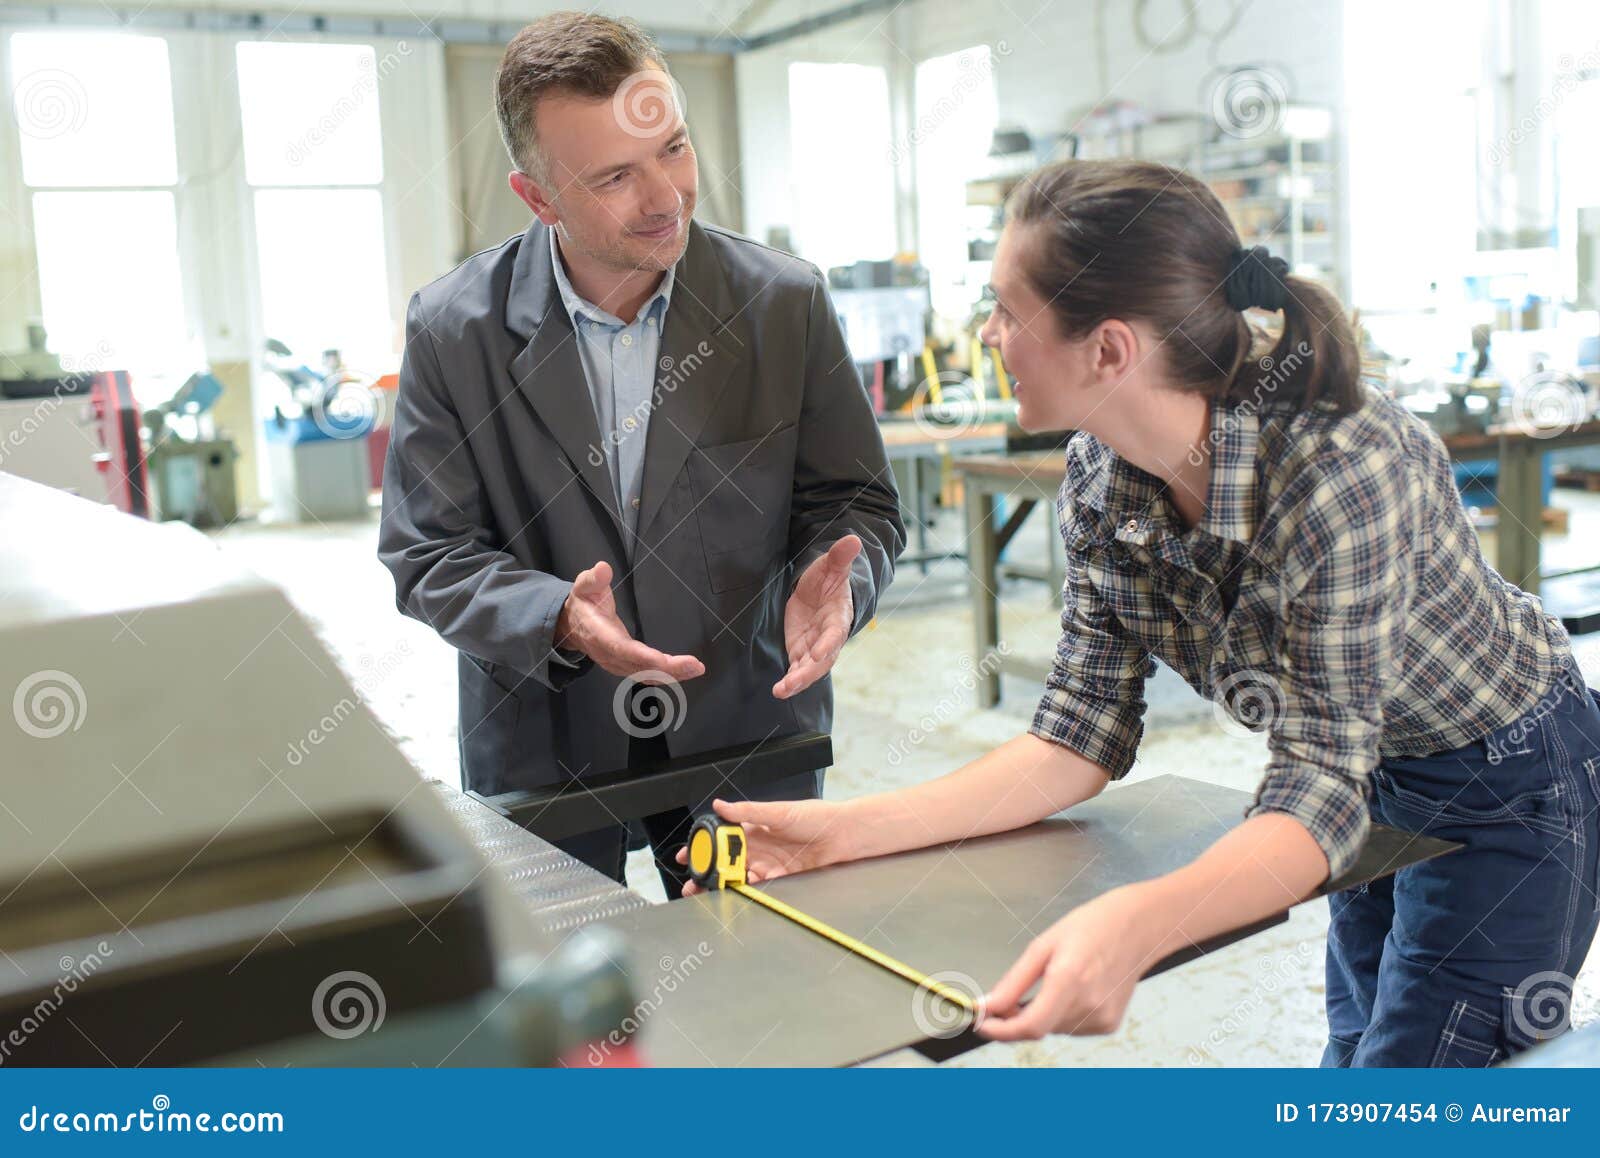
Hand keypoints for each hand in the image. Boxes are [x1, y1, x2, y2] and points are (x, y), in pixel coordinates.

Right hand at [555, 561, 704, 680]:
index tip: (664, 661)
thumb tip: (602, 568)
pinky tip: (684, 672)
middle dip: (667, 669)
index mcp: (599, 634)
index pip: (621, 648)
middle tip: (695, 666)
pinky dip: (665, 676)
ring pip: (645, 674)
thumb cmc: (584, 603)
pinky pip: (646, 674)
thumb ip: (593, 578)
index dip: (642, 657)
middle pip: (639, 666)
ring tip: (695, 669)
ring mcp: (617, 663)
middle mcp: (609, 654)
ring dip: (671, 675)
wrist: (572, 625)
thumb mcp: (584, 586)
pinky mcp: (625, 666)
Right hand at [674, 796, 862, 895]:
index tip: (687, 855)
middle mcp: (759, 848)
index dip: (704, 847)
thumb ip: (748, 811)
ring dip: (728, 884)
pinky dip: (756, 887)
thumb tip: (720, 805)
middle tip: (693, 883)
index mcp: (754, 828)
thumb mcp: (779, 811)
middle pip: (727, 862)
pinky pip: (764, 886)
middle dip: (708, 873)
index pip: (722, 838)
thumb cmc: (817, 817)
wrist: (845, 835)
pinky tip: (755, 883)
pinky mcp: (784, 878)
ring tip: (717, 888)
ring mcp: (770, 864)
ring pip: (742, 877)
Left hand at [773, 535, 859, 699]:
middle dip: (808, 672)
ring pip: (808, 670)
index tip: (819, 652)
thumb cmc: (828, 579)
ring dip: (796, 681)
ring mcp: (814, 648)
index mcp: (838, 618)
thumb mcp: (830, 566)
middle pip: (821, 660)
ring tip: (781, 691)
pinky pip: (796, 670)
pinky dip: (789, 681)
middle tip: (793, 682)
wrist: (820, 592)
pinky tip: (778, 690)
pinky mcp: (800, 652)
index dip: (828, 644)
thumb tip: (853, 540)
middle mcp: (828, 638)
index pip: (834, 634)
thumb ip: (840, 557)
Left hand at [977, 885, 1160, 1040]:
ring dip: (1039, 1014)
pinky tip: (1072, 989)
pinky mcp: (1109, 1025)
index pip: (1030, 1026)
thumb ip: (1013, 983)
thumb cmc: (1091, 927)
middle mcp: (1088, 1005)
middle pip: (1038, 1028)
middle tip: (1007, 998)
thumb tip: (987, 1006)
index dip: (1000, 1031)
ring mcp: (1101, 1018)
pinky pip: (1070, 1027)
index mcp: (1069, 979)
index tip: (981, 1024)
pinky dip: (1060, 1015)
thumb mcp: (1043, 945)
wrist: (1137, 928)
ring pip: (1052, 1029)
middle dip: (1015, 1018)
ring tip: (1053, 980)